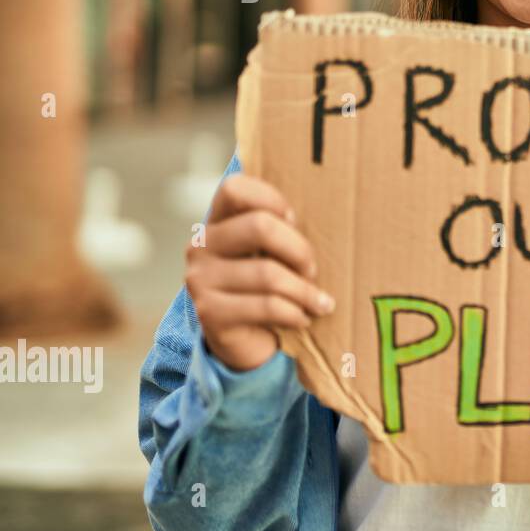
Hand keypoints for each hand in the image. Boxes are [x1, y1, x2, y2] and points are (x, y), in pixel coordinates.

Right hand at [185, 174, 332, 371]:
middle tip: (312, 270)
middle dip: (299, 249)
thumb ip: (280, 231)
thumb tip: (329, 212)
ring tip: (320, 302)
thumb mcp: (270, 253)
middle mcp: (201, 246)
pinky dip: (295, 313)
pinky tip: (304, 318)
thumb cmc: (267, 287)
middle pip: (259, 226)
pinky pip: (266, 306)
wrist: (244, 341)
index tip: (294, 221)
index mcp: (216, 222)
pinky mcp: (209, 312)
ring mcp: (200, 280)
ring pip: (268, 273)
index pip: (235, 188)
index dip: (271, 199)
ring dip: (304, 291)